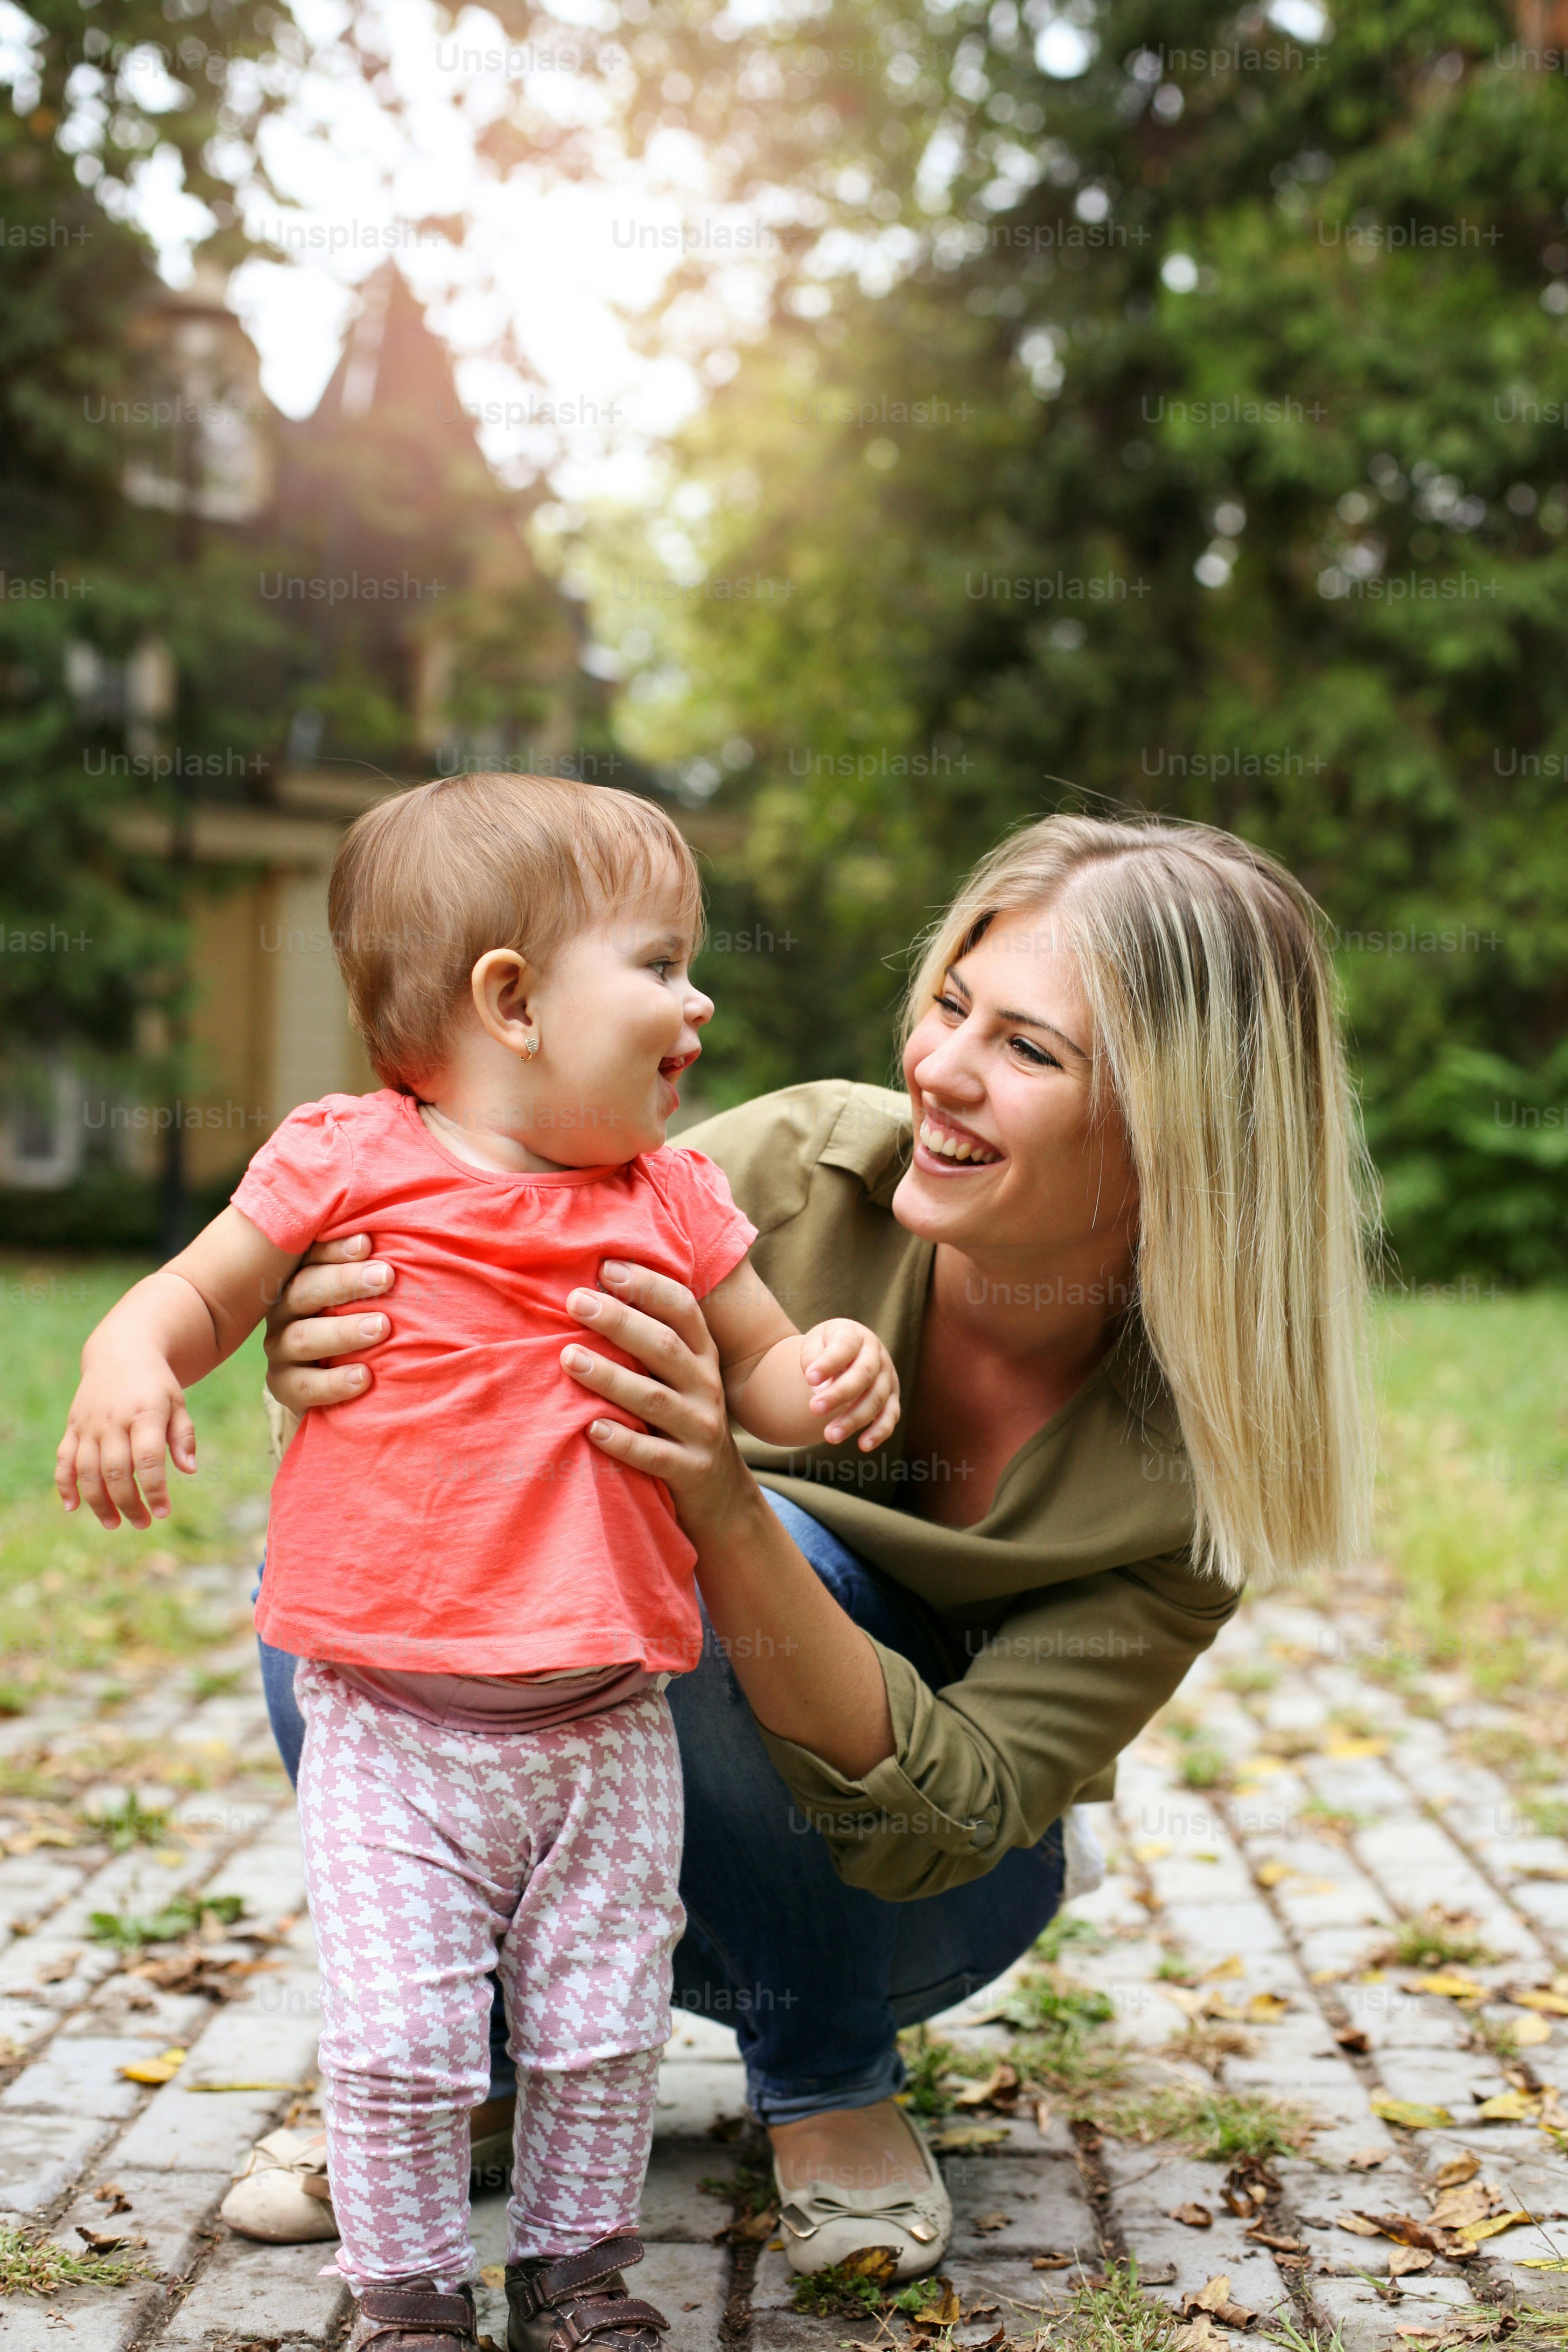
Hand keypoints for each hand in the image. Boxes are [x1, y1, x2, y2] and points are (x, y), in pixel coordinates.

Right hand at [56, 1347, 194, 1530]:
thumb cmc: (156, 1384)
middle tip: (142, 1524)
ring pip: (87, 1471)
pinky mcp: (72, 1427)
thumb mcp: (177, 1403)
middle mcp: (113, 1421)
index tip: (163, 1513)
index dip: (154, 1490)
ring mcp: (89, 1425)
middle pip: (116, 1471)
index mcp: (145, 1414)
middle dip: (128, 1503)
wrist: (121, 1352)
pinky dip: (64, 1484)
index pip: (148, 1459)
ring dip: (99, 1502)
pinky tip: (73, 1507)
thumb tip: (189, 1470)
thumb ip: (183, 1436)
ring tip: (114, 1523)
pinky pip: (63, 1459)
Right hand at [263, 1235, 392, 1413]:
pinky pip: (303, 1385)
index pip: (311, 1255)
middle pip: (303, 1289)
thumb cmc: (363, 1320)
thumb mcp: (368, 1294)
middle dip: (344, 1281)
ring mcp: (281, 1348)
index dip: (336, 1248)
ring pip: (302, 1336)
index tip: (368, 1242)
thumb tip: (414, 1238)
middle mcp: (285, 1309)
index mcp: (301, 1276)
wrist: (335, 1382)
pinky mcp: (284, 1386)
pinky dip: (333, 1382)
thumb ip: (378, 1270)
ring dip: (343, 1331)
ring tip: (382, 1327)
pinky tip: (365, 1376)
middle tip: (386, 1277)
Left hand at [560, 1260, 751, 1528]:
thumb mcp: (679, 1374)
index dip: (648, 1286)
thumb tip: (593, 1287)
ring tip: (568, 1358)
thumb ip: (650, 1338)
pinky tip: (591, 1428)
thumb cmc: (680, 1417)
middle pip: (665, 1346)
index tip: (606, 1268)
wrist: (720, 1492)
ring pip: (655, 1399)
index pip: (682, 1309)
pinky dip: (623, 1441)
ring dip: (611, 1377)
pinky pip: (654, 1456)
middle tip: (575, 1301)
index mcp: (702, 1354)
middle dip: (620, 1321)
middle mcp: (706, 1386)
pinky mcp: (690, 1470)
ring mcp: (701, 1429)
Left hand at [801, 1320, 899, 1450]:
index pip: (844, 1347)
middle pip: (863, 1374)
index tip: (809, 1378)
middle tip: (814, 1409)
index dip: (828, 1363)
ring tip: (829, 1436)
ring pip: (876, 1399)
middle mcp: (876, 1354)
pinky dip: (879, 1431)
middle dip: (839, 1394)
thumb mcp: (814, 1343)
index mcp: (855, 1335)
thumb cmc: (826, 1348)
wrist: (847, 1350)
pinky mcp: (892, 1398)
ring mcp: (887, 1377)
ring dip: (854, 1419)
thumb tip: (819, 1388)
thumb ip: (812, 1359)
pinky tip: (863, 1445)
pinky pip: (890, 1415)